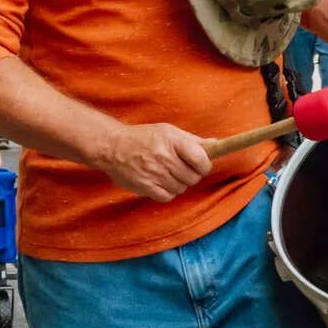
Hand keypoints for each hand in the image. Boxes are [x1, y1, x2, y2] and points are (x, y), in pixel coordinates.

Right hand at [96, 123, 211, 201]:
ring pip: (181, 188)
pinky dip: (167, 192)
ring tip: (166, 173)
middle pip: (193, 177)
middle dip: (191, 174)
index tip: (201, 164)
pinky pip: (168, 196)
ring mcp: (154, 173)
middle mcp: (163, 157)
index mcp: (171, 140)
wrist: (111, 147)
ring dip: (178, 183)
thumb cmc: (143, 137)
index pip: (201, 159)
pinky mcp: (145, 186)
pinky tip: (159, 182)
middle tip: (180, 168)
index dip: (205, 164)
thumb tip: (216, 144)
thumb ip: (192, 140)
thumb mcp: (167, 132)